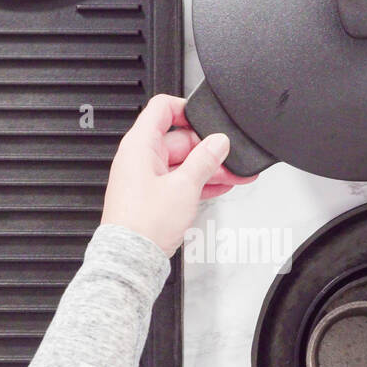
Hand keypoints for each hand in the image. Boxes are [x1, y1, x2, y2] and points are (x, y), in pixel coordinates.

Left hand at [101, 94, 254, 253]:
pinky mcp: (150, 196)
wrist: (132, 258)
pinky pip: (178, 181)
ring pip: (182, 163)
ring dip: (207, 168)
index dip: (187, 108)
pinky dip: (197, 183)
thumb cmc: (144, 224)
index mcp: (140, 145)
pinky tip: (218, 187)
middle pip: (179, 139)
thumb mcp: (184, 186)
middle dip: (207, 149)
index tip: (207, 119)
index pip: (162, 108)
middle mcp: (138, 158)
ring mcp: (144, 177)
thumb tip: (218, 142)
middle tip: (230, 159)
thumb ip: (205, 160)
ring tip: (233, 175)